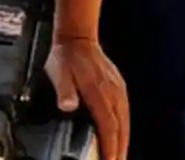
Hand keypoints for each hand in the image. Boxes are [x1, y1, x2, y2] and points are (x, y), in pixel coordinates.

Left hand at [45, 36, 129, 159]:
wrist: (78, 37)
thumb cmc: (66, 56)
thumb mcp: (58, 72)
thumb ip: (64, 90)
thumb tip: (67, 106)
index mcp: (98, 92)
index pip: (108, 127)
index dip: (110, 147)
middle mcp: (112, 93)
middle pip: (121, 129)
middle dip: (120, 150)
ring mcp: (118, 90)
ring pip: (125, 122)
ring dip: (124, 142)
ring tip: (120, 157)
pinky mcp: (119, 87)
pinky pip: (125, 113)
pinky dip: (124, 129)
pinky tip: (121, 136)